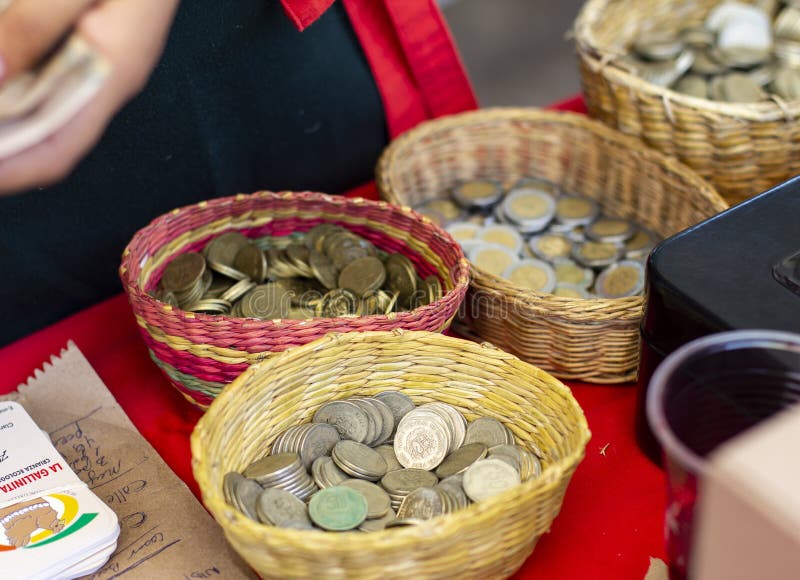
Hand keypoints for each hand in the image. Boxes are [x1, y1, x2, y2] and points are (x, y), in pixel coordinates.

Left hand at [0, 0, 179, 194]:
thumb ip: (35, 24)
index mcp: (111, 74)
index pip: (56, 149)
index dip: (5, 172)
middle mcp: (102, 79)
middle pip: (41, 138)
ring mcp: (94, 60)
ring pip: (35, 109)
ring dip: (4, 123)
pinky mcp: (82, 40)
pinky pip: (39, 78)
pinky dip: (10, 87)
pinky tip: (2, 74)